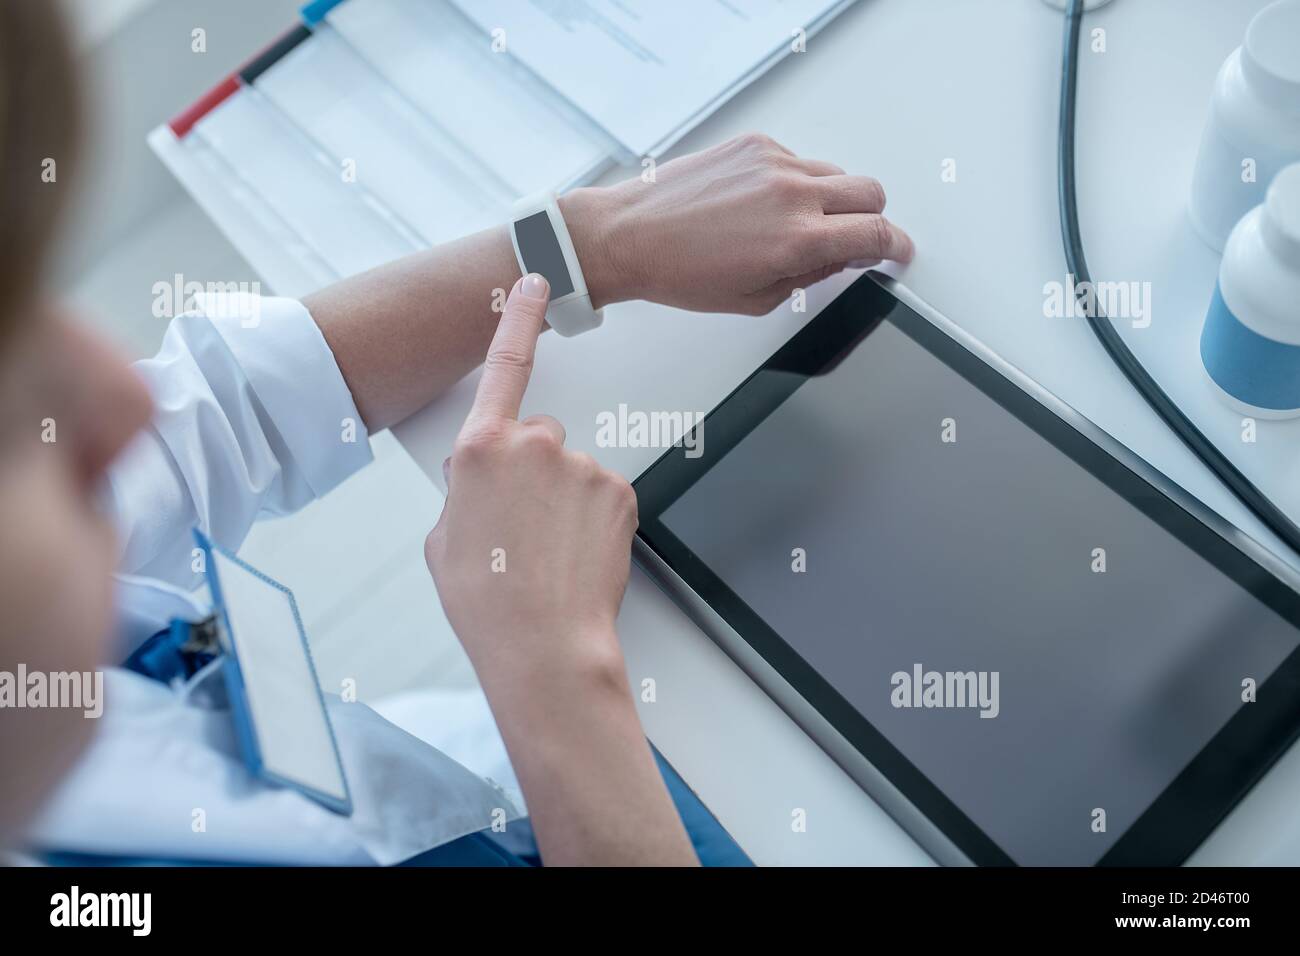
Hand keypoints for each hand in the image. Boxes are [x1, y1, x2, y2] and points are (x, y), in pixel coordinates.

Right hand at [424, 273, 637, 697]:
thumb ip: (464, 488)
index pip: (505, 363)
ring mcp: (582, 466)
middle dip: (532, 469)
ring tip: (545, 552)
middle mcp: (535, 445)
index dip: (518, 316)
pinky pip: (601, 495)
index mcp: (481, 449)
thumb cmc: (485, 598)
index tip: (535, 279)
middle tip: (519, 525)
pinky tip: (573, 555)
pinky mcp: (619, 491)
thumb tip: (480, 477)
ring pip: (571, 471)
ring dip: (562, 500)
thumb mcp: (444, 536)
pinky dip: (591, 519)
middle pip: (538, 436)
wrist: (542, 642)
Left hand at [561, 132, 913, 315]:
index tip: (899, 253)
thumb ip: (812, 276)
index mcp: (797, 239)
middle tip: (852, 239)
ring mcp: (773, 162)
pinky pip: (797, 160)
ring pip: (835, 173)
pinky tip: (761, 205)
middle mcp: (792, 193)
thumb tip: (844, 257)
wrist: (629, 235)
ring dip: (831, 199)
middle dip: (870, 219)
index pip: (877, 233)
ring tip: (793, 225)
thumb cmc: (681, 272)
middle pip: (871, 192)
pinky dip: (794, 182)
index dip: (897, 247)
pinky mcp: (754, 144)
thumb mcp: (758, 297)